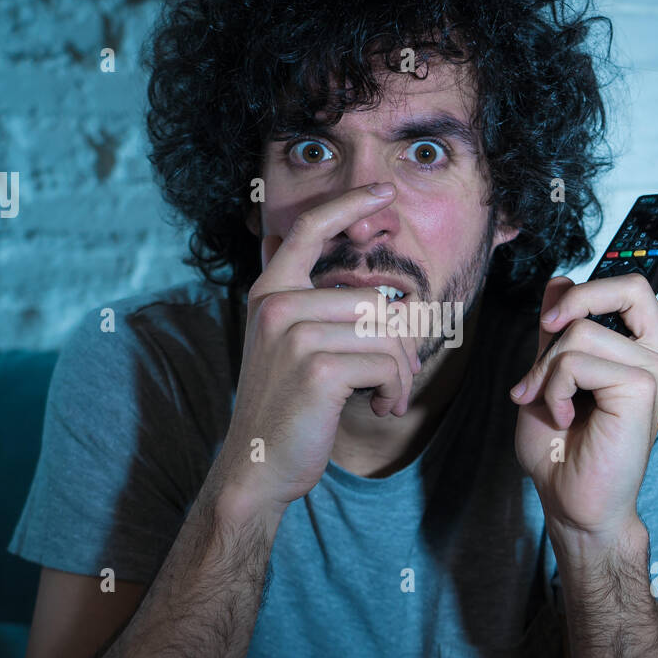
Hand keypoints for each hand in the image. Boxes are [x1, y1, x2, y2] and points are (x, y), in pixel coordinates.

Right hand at [211, 183, 421, 517]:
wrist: (256, 467)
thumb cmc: (284, 409)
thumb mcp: (284, 344)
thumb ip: (304, 302)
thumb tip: (328, 262)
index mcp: (268, 293)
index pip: (309, 228)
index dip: (349, 202)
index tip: (383, 190)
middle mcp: (276, 305)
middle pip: (376, 301)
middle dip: (401, 347)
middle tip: (393, 383)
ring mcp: (294, 334)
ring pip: (387, 332)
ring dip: (402, 374)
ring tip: (386, 398)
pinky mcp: (317, 368)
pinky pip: (387, 364)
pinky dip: (396, 392)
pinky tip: (380, 409)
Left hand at [510, 206, 657, 550]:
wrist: (571, 501)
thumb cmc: (563, 445)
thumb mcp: (549, 372)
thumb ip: (561, 328)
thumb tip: (561, 282)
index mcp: (648, 351)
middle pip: (628, 284)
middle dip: (576, 298)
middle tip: (546, 332)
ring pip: (587, 325)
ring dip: (548, 361)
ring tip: (546, 398)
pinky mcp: (646, 386)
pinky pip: (580, 353)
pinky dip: (554, 381)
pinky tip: (565, 414)